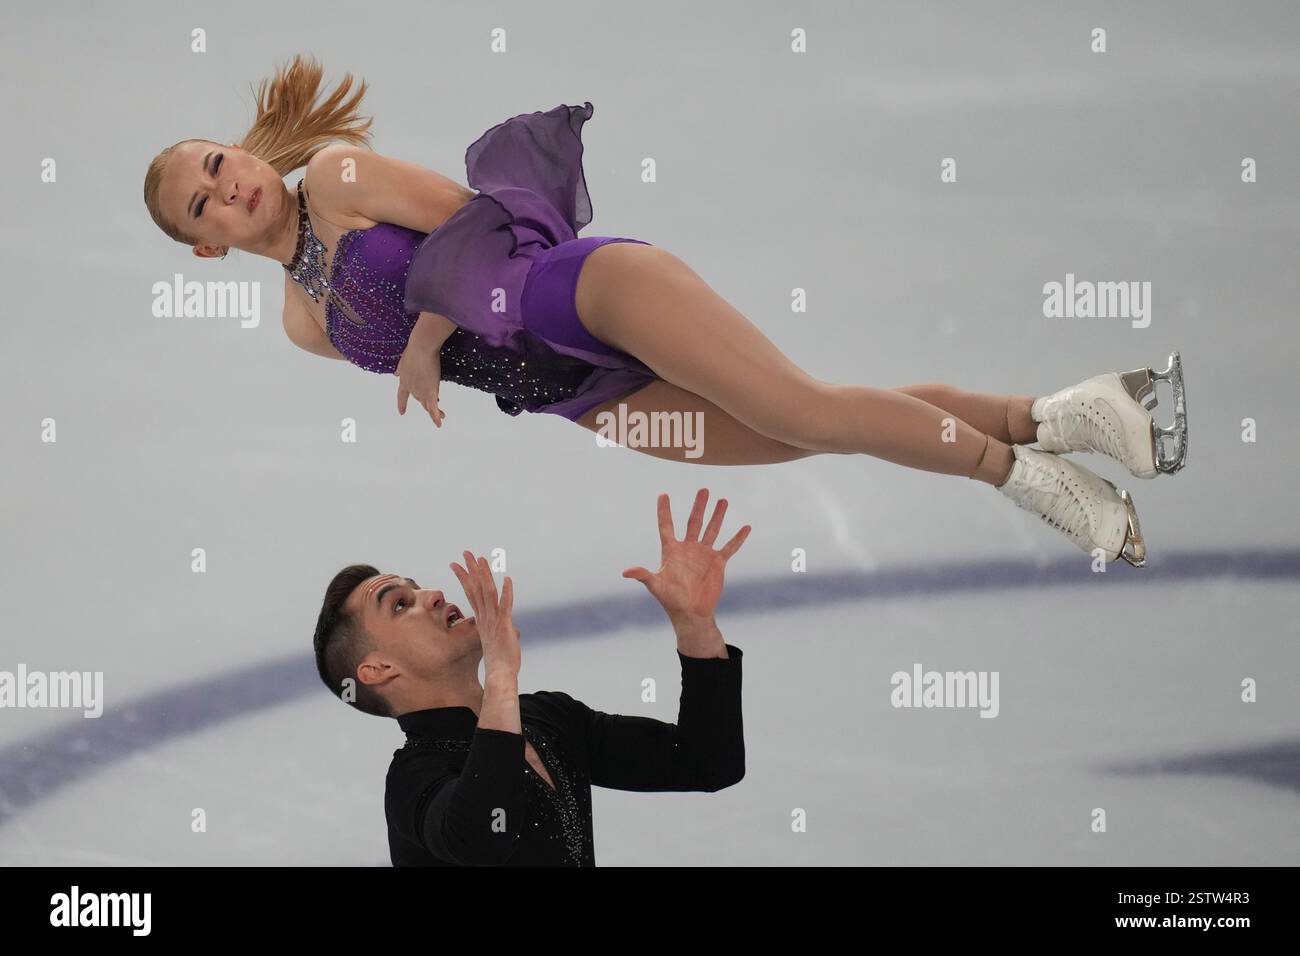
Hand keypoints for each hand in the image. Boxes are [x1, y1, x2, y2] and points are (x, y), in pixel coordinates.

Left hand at [396, 339, 445, 426]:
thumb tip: (395, 374)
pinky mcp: (430, 391)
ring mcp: (420, 391)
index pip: (402, 396)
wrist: (422, 347)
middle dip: (426, 402)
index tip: (402, 413)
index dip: (402, 404)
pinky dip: (436, 416)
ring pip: (427, 405)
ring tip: (443, 415)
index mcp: (403, 381)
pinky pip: (433, 408)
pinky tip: (439, 424)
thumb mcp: (404, 360)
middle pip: (419, 399)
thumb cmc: (414, 349)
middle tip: (437, 402)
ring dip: (435, 410)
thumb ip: (400, 369)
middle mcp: (411, 388)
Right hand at [449, 550, 518, 678]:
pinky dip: (506, 592)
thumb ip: (501, 631)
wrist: (500, 675)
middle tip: (466, 553)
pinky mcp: (504, 626)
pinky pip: (505, 606)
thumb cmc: (500, 660)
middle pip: (476, 588)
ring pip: (487, 593)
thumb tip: (510, 630)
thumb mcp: (499, 641)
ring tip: (481, 559)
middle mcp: (485, 617)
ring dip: (484, 575)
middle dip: (471, 569)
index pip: (471, 593)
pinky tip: (507, 579)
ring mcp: (494, 621)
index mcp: (482, 618)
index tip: (457, 564)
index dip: (465, 577)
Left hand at [622, 489, 750, 624]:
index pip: (667, 526)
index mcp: (672, 551)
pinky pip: (730, 548)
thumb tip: (626, 572)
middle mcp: (688, 549)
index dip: (664, 511)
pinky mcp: (717, 563)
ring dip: (718, 515)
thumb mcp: (656, 586)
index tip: (663, 494)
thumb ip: (644, 575)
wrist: (691, 614)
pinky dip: (738, 538)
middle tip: (704, 489)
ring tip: (723, 500)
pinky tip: (746, 527)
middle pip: (694, 522)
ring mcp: (704, 554)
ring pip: (712, 529)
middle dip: (699, 506)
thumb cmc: (671, 600)